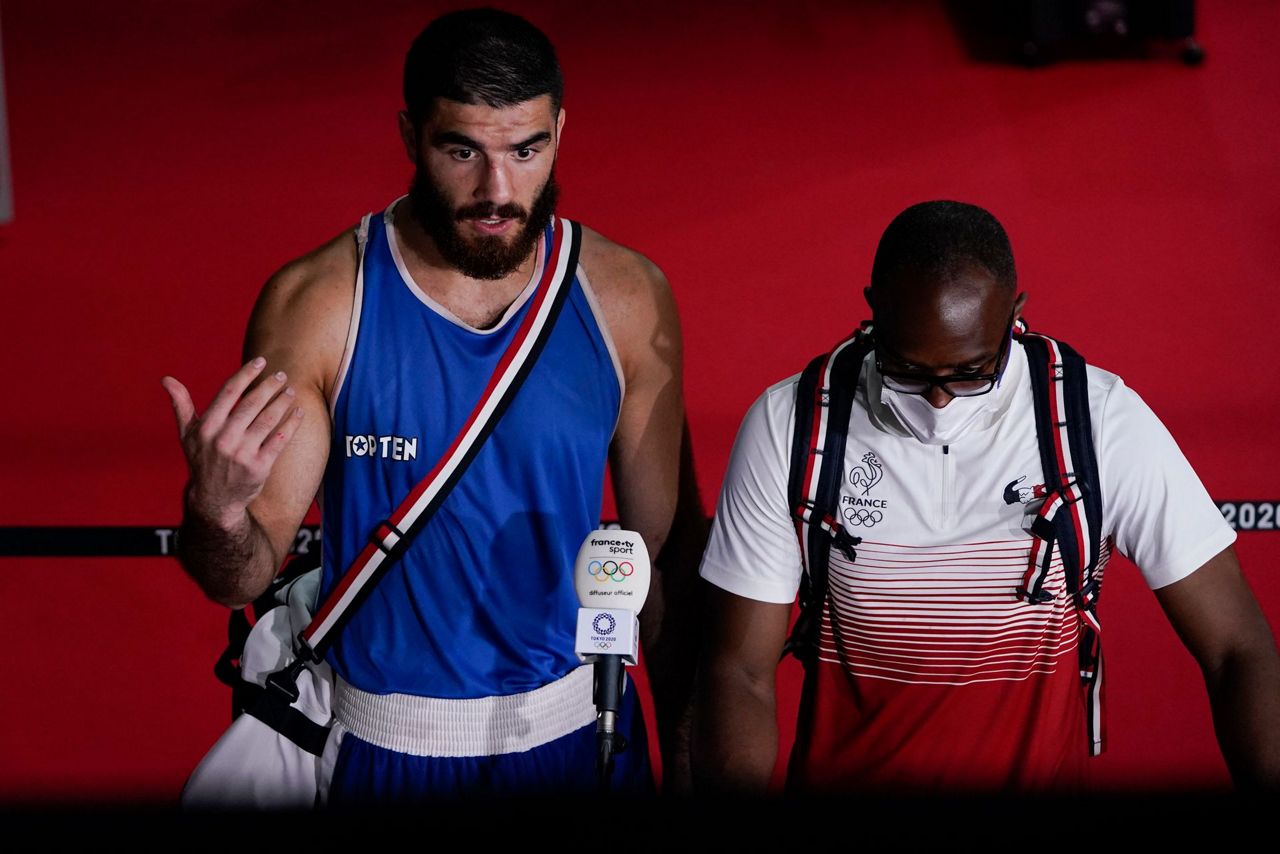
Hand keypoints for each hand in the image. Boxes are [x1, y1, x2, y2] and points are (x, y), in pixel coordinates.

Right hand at [162, 357, 304, 529]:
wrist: (214, 499)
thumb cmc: (202, 460)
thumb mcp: (187, 434)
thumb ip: (181, 405)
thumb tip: (166, 379)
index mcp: (206, 427)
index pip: (229, 392)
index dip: (246, 374)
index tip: (261, 362)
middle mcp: (223, 438)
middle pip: (251, 404)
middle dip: (269, 386)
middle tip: (281, 375)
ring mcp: (242, 453)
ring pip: (267, 420)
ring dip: (282, 403)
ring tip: (290, 392)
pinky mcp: (259, 466)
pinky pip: (280, 440)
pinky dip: (291, 424)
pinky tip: (298, 413)